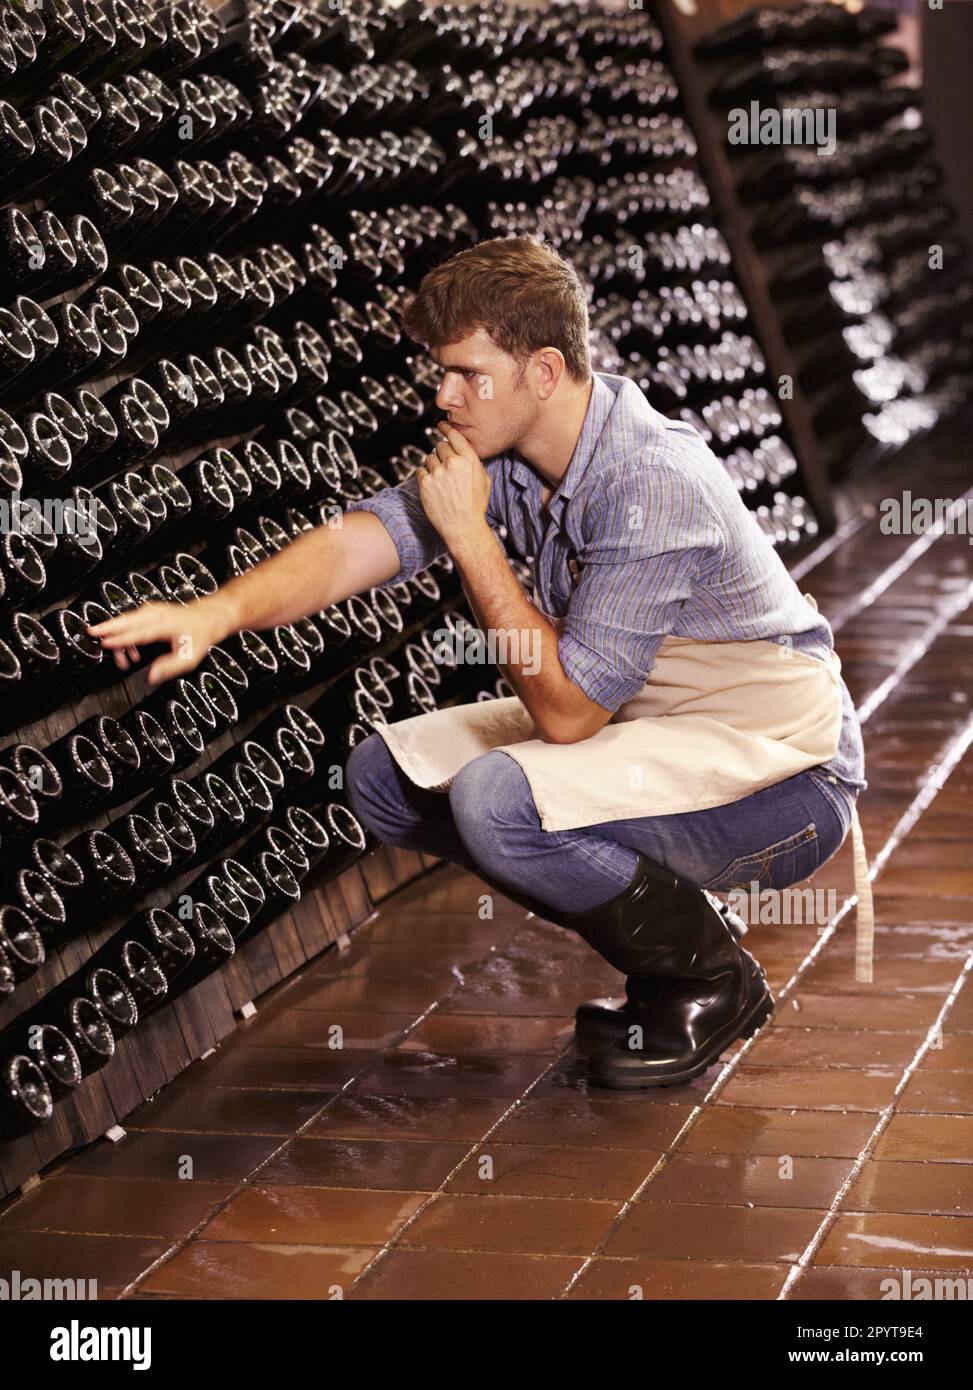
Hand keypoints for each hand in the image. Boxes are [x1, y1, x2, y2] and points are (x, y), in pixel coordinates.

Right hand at [86, 596, 236, 685]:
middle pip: (127, 620)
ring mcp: (151, 611)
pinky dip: (125, 635)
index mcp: (165, 624)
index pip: (139, 632)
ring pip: (126, 620)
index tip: (106, 643)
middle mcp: (156, 614)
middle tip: (92, 633)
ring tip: (122, 660)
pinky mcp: (147, 612)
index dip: (121, 639)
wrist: (206, 618)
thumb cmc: (199, 635)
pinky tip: (130, 652)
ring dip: (117, 637)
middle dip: (108, 627)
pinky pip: (130, 622)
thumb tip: (152, 677)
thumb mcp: (189, 657)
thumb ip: (169, 668)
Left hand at [416, 423, 490, 545]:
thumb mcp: (484, 480)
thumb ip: (474, 463)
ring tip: (441, 481)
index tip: (441, 426)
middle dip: (442, 455)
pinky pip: (420, 471)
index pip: (454, 435)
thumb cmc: (475, 507)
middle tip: (445, 467)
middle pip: (440, 446)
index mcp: (469, 460)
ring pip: (429, 458)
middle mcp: (452, 463)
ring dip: (433, 466)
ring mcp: (437, 473)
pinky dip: (425, 477)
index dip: (446, 429)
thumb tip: (466, 453)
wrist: (464, 527)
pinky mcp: (425, 483)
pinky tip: (433, 487)